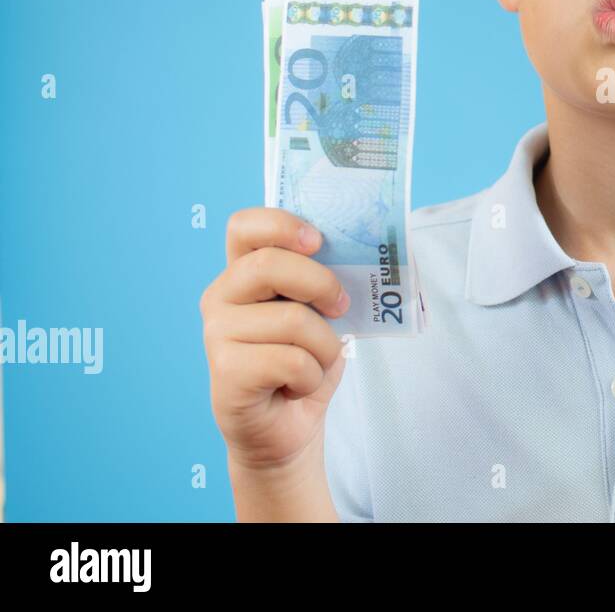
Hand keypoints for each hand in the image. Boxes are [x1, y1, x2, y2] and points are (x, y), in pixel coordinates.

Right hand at [200, 208, 350, 474]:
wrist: (286, 429)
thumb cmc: (304, 362)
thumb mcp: (320, 314)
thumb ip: (324, 282)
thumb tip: (359, 261)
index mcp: (243, 272)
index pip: (244, 226)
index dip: (281, 224)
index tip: (318, 241)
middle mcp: (221, 297)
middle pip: (267, 265)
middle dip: (320, 284)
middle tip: (341, 307)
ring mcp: (217, 334)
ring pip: (292, 320)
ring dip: (324, 346)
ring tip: (316, 362)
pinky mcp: (226, 372)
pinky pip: (290, 360)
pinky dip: (312, 376)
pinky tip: (297, 386)